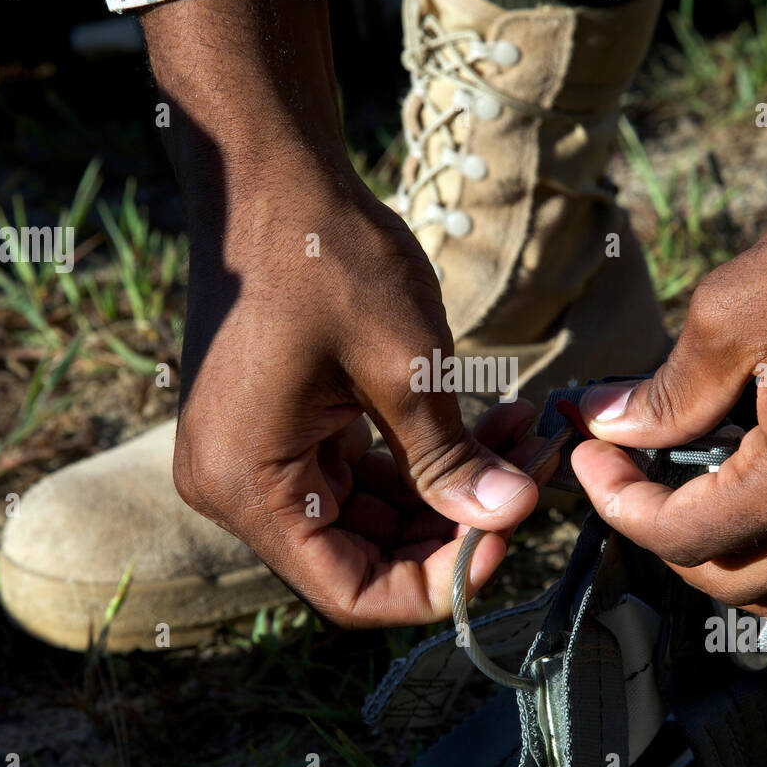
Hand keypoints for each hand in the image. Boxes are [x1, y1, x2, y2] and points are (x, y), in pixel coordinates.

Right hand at [173, 183, 540, 626]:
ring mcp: (253, 454)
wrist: (270, 173)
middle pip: (358, 555)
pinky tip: (484, 422)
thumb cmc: (326, 256)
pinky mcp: (274, 425)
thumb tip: (510, 518)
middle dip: (451, 525)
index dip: (434, 583)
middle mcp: (236, 486)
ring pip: (364, 515)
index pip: (349, 592)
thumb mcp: (404, 364)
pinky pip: (350, 472)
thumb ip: (451, 456)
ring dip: (443, 487)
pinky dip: (415, 457)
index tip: (505, 538)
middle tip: (529, 479)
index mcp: (248, 486)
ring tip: (520, 440)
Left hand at [571, 169, 766, 622]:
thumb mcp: (734, 311)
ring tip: (692, 503)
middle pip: (729, 579)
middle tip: (628, 473)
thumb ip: (666, 391)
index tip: (589, 456)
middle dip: (661, 533)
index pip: (682, 537)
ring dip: (727, 564)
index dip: (617, 501)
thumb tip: (610, 423)